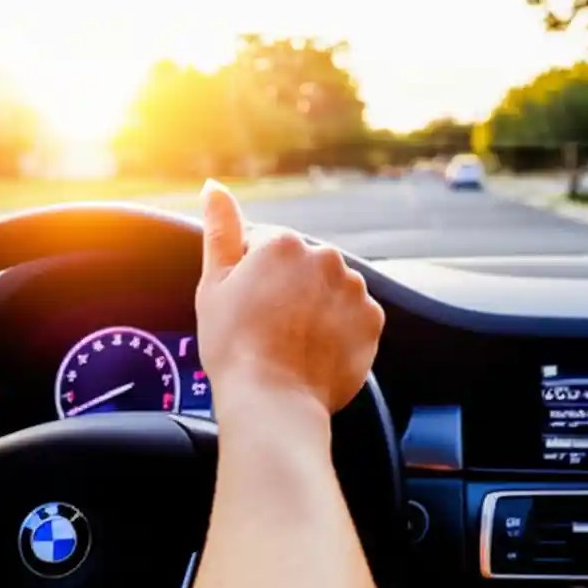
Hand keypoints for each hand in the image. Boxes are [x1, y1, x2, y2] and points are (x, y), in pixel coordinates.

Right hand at [195, 179, 383, 423]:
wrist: (273, 400)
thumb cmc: (233, 345)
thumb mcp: (214, 282)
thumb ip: (220, 228)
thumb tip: (214, 187)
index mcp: (284, 242)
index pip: (267, 248)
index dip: (252, 279)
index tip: (247, 307)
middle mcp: (326, 256)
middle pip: (303, 266)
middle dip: (289, 288)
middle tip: (268, 327)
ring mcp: (354, 289)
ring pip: (330, 289)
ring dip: (317, 306)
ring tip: (293, 341)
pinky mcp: (373, 320)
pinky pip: (354, 316)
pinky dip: (339, 329)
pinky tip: (316, 349)